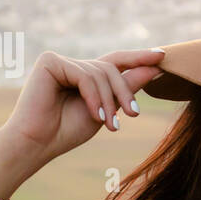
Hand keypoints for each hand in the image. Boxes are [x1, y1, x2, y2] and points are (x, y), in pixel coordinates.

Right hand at [2, 48, 165, 164]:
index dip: (139, 57)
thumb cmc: (67, 131)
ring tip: (110, 124)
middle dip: (125, 91)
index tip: (162, 55)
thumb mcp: (107, 110)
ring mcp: (61, 61)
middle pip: (112, 67)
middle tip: (134, 115)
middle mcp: (73, 65)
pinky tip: (95, 115)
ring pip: (101, 72)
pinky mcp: (50, 61)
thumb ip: (126, 88)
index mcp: (85, 76)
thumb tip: (154, 68)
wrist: (38, 144)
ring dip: (110, 100)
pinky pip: (85, 75)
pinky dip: (94, 96)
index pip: (116, 61)